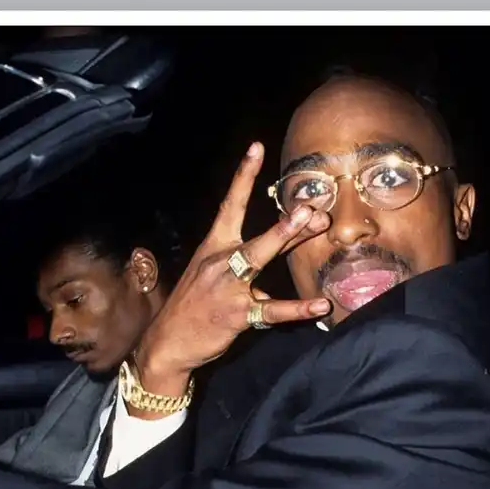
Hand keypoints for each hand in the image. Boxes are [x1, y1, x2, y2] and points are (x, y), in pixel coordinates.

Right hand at [131, 142, 331, 406]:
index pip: (230, 204)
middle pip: (255, 234)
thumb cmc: (196, 303)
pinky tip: (320, 305)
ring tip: (314, 224)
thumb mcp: (214, 271)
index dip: (244, 176)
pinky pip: (272, 310)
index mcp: (215, 246)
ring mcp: (228, 287)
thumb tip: (294, 239)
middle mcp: (221, 261)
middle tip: (309, 204)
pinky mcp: (237, 314)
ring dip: (284, 239)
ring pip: (259, 260)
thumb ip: (253, 257)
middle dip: (282, 218)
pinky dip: (298, 309)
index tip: (257, 147)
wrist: (169, 341)